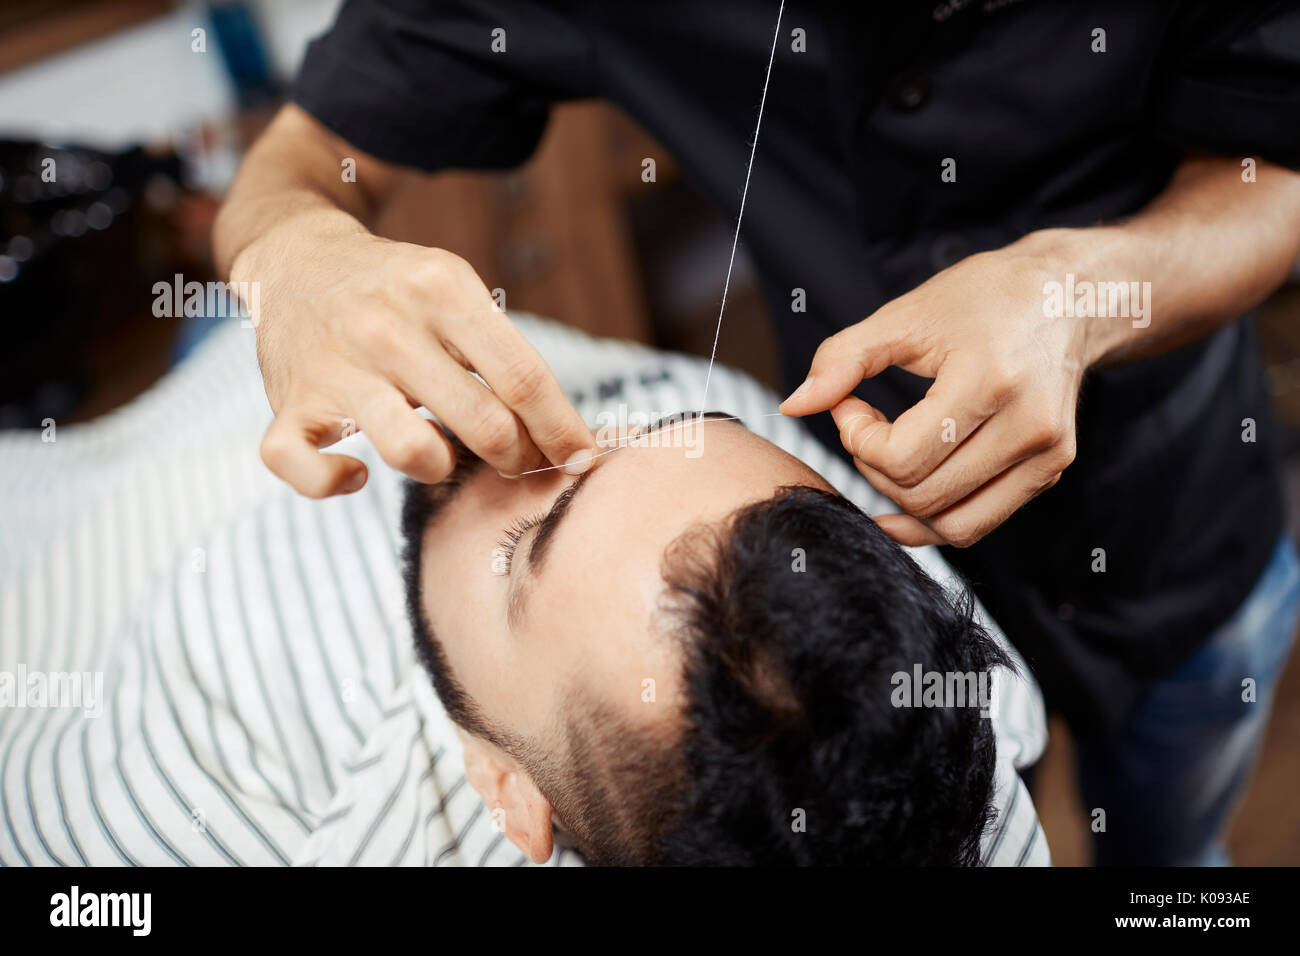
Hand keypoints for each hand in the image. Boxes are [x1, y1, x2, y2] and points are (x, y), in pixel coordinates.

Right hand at [241, 232, 593, 496]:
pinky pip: (301, 466)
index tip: (581, 458)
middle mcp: (387, 326)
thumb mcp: (456, 290)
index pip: (524, 377)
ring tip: (446, 456)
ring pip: (410, 450)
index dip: (562, 430)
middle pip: (484, 422)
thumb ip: (505, 354)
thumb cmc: (400, 293)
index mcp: (441, 289)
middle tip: (520, 460)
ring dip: (442, 469)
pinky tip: (358, 473)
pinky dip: (333, 483)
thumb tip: (570, 439)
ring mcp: (335, 366)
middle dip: (517, 457)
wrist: (297, 257)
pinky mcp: (288, 401)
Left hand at [780, 238, 1090, 547]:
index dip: (857, 439)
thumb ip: (842, 359)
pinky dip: (933, 520)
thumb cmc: (983, 297)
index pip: (901, 458)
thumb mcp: (906, 314)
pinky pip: (978, 524)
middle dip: (873, 467)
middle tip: (866, 426)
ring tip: (889, 453)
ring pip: (951, 524)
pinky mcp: (1050, 470)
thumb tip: (792, 407)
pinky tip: (903, 498)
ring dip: (902, 500)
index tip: (851, 405)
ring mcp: (1046, 455)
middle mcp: (1028, 427)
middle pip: (922, 495)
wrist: (1068, 296)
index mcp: (991, 382)